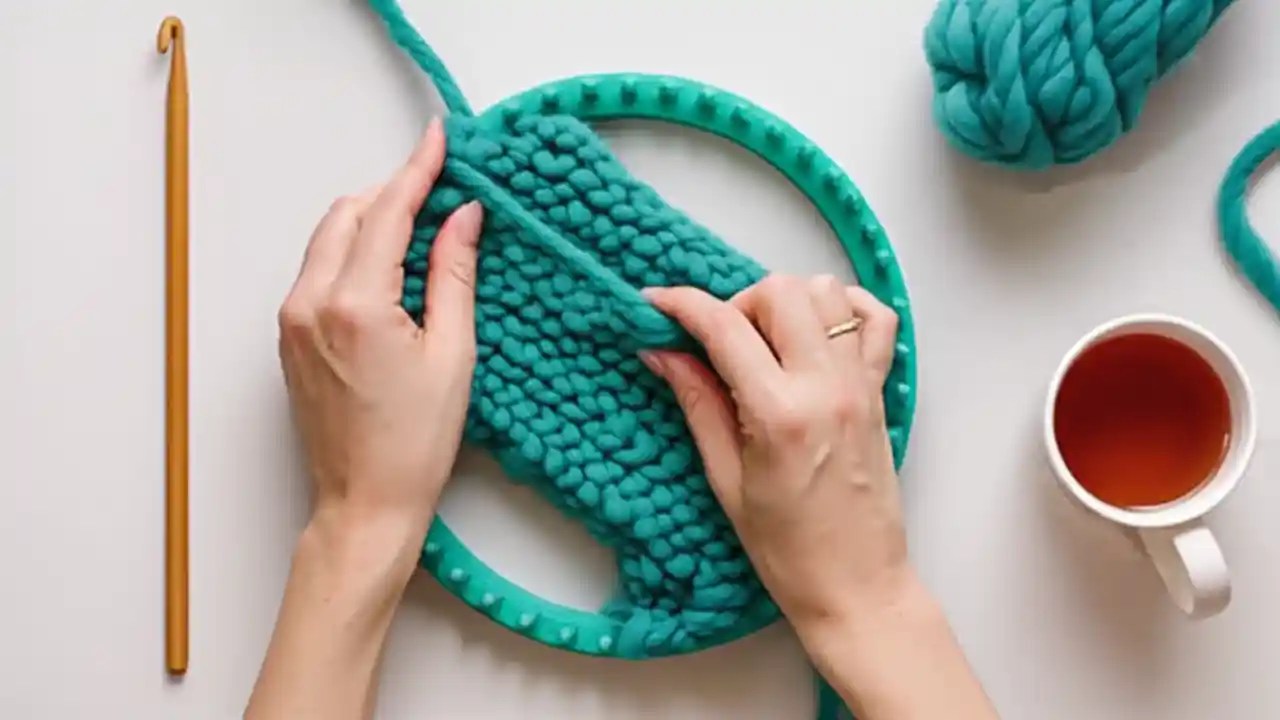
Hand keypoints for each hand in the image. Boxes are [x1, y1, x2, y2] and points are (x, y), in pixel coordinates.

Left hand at [247, 120, 484, 719]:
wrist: (365, 505)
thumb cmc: (415, 444)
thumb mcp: (453, 353)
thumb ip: (454, 274)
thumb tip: (463, 217)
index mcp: (354, 304)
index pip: (386, 212)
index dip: (418, 169)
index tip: (440, 138)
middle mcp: (310, 304)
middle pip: (348, 215)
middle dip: (392, 192)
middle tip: (441, 187)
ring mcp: (292, 321)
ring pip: (328, 240)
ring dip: (371, 221)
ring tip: (422, 225)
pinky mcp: (289, 339)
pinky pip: (318, 272)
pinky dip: (353, 253)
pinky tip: (391, 266)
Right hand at [640, 274, 907, 637]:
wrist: (858, 585)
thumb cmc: (789, 550)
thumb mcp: (726, 480)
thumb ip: (697, 403)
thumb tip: (662, 352)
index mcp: (781, 414)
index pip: (725, 328)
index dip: (682, 306)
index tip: (656, 303)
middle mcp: (827, 387)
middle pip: (779, 291)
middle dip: (738, 304)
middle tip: (720, 344)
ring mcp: (861, 384)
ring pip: (826, 291)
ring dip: (787, 303)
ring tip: (766, 343)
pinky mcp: (881, 390)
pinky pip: (876, 317)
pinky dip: (845, 308)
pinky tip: (816, 335)